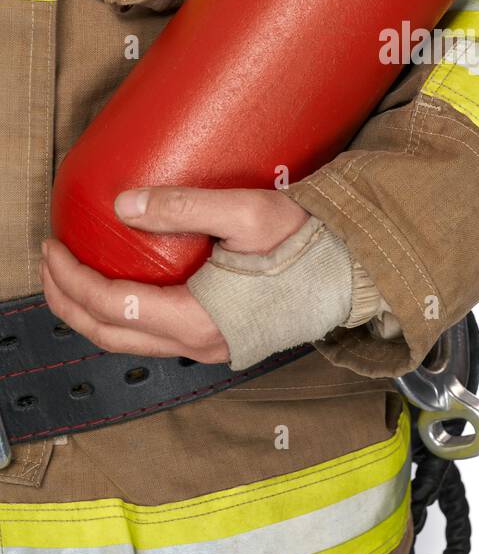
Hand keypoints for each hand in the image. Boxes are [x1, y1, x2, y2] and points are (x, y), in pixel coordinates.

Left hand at [40, 187, 309, 361]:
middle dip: (66, 300)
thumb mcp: (247, 212)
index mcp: (197, 318)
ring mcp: (210, 348)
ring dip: (90, 313)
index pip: (112, 305)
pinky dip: (121, 317)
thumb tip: (124, 204)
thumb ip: (185, 206)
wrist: (355, 276)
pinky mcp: (222, 340)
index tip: (52, 246)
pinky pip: (154, 338)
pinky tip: (121, 287)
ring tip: (72, 276)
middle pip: (108, 335)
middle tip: (48, 262)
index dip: (72, 278)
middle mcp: (197, 344)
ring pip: (129, 343)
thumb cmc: (310, 244)